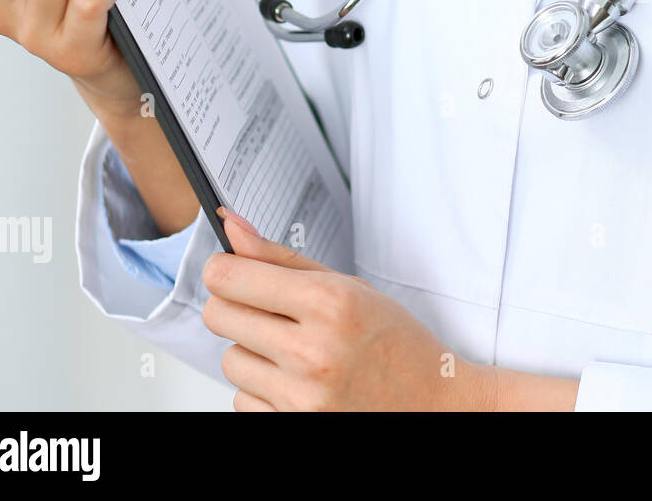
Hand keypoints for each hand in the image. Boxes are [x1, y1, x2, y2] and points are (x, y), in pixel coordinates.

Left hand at [202, 213, 578, 410]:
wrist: (432, 403)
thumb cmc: (397, 344)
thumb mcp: (350, 287)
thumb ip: (283, 258)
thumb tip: (232, 226)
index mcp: (329, 303)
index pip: (230, 277)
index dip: (226, 269)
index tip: (234, 270)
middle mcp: (311, 351)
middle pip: (219, 315)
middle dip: (237, 308)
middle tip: (271, 310)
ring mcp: (300, 395)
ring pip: (229, 361)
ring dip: (254, 353)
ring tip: (297, 352)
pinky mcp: (291, 425)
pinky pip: (242, 400)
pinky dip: (264, 389)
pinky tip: (301, 382)